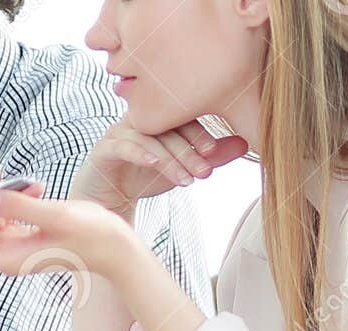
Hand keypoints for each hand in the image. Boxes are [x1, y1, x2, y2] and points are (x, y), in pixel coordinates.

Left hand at [0, 165, 139, 280]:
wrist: (115, 246)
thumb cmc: (92, 237)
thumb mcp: (57, 217)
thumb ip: (21, 207)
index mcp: (10, 259)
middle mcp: (8, 255)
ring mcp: (16, 244)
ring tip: (23, 181)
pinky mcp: (26, 233)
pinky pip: (6, 213)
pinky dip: (13, 197)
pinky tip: (33, 187)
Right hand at [68, 120, 248, 220]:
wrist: (106, 200)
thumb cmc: (144, 178)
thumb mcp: (182, 167)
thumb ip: (210, 156)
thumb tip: (245, 143)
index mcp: (156, 117)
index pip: (181, 114)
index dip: (199, 132)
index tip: (212, 153)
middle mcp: (137, 119)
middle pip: (166, 126)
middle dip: (188, 151)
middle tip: (204, 173)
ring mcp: (118, 132)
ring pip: (148, 138)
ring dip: (170, 160)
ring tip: (186, 181)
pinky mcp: (103, 149)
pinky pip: (123, 147)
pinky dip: (141, 155)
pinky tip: (155, 166)